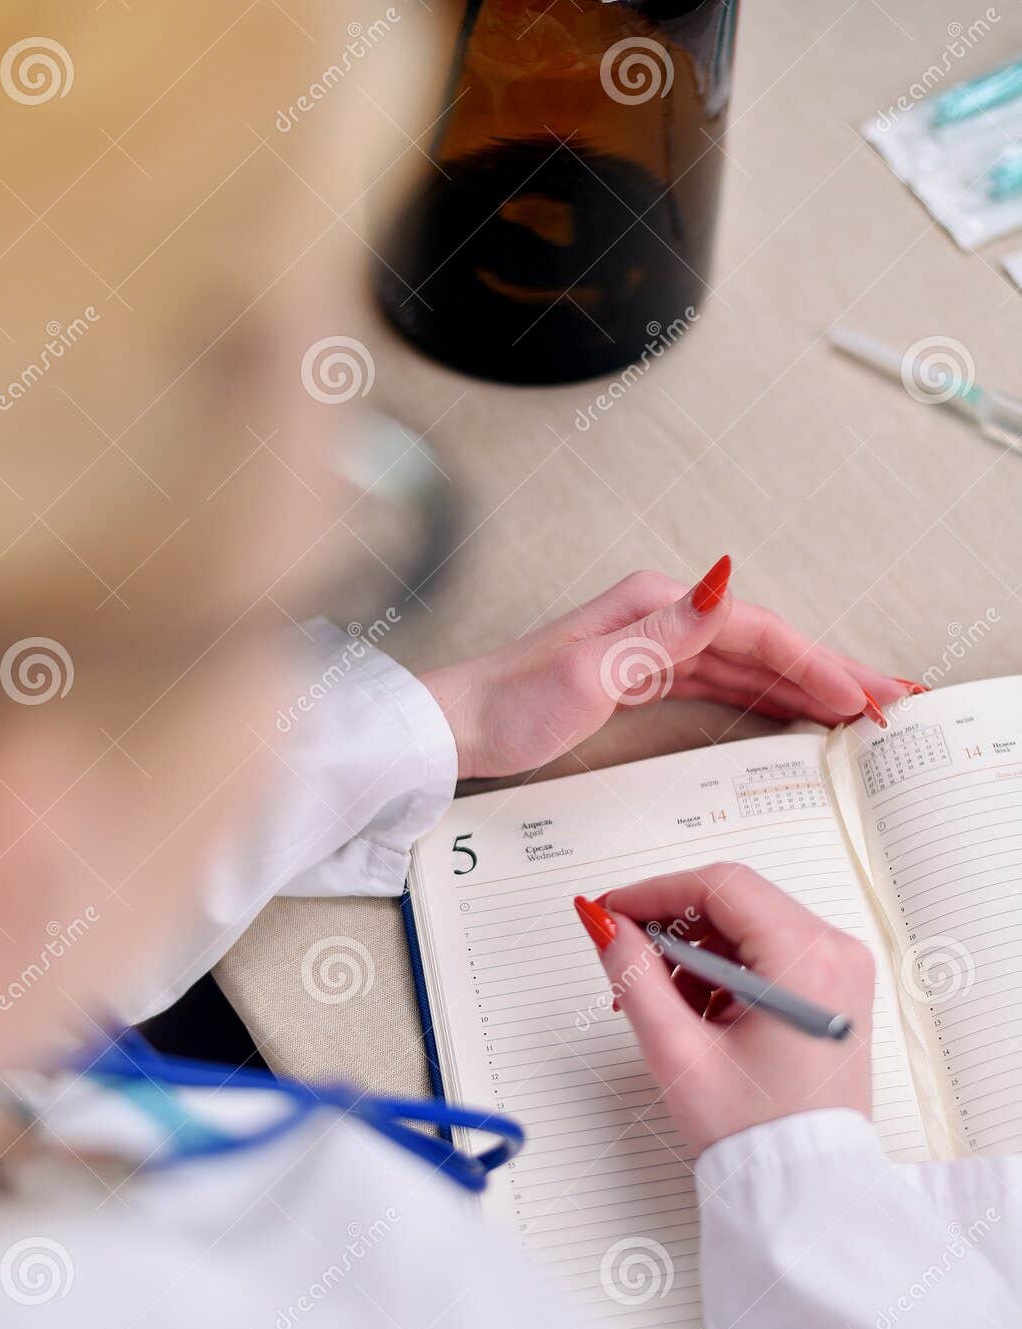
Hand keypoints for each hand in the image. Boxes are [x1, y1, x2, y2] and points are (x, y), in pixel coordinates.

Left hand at [421, 561, 914, 779]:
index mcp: (657, 607)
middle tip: (889, 699)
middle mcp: (661, 617)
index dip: (817, 664)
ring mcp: (654, 646)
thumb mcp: (591, 671)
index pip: (758, 632)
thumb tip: (724, 580)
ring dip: (806, 684)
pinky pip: (725, 681)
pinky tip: (792, 709)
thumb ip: (665, 631)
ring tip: (860, 706)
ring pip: (751, 663)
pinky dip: (766, 695)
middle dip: (829, 671)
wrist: (459, 727)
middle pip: (766, 642)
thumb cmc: (512, 704)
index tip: (861, 696)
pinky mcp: (644, 676)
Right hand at [575, 867, 875, 1156]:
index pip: (721, 885)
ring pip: (747, 927)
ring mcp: (838, 971)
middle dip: (672, 927)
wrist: (804, 1187)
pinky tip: (698, 1015)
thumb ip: (633, 975)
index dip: (655, 892)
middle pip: (736, 901)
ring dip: (695, 952)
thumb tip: (604, 924)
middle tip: (628, 961)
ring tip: (666, 1006)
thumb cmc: (756, 1132)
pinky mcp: (831, 990)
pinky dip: (723, 971)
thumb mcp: (677, 1050)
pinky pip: (766, 953)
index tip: (612, 910)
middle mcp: (835, 954)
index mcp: (807, 959)